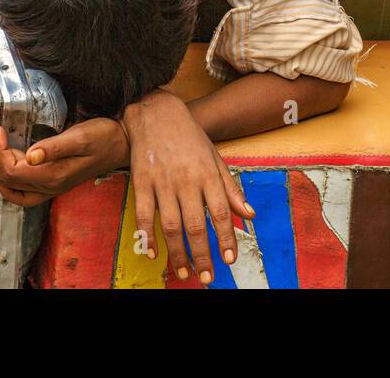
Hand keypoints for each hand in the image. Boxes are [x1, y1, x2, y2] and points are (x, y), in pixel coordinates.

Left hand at [0, 109, 127, 206]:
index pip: (11, 168)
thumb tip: (30, 156)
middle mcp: (48, 185)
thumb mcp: (81, 137)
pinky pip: (21, 192)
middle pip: (6, 175)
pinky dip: (7, 183)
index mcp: (52, 175)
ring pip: (10, 182)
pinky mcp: (52, 180)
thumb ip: (55, 147)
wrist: (122, 145)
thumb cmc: (104, 138)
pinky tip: (1, 173)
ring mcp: (49, 186)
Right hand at [122, 90, 253, 283]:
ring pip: (170, 225)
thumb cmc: (189, 136)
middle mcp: (186, 180)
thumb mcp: (215, 158)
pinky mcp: (141, 182)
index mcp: (207, 174)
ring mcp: (162, 182)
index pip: (220, 212)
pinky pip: (143, 215)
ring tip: (185, 271)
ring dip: (178, 253)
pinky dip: (148, 236)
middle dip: (203, 255)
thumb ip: (230, 188)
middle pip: (195, 225)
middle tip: (207, 277)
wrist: (156, 112)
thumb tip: (249, 215)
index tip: (229, 260)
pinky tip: (154, 253)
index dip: (225, 238)